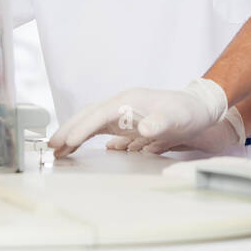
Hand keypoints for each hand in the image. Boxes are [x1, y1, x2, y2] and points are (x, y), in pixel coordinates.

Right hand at [48, 78, 227, 156]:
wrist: (200, 109)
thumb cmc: (189, 112)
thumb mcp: (179, 118)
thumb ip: (161, 123)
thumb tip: (143, 130)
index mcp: (129, 101)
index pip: (99, 115)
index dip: (82, 128)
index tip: (67, 142)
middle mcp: (121, 105)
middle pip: (88, 116)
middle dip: (68, 130)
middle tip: (50, 146)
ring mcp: (122, 114)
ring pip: (90, 122)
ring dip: (73, 134)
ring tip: (57, 150)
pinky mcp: (125, 123)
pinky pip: (99, 130)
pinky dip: (85, 137)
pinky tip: (76, 148)